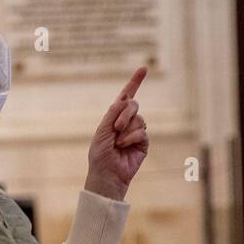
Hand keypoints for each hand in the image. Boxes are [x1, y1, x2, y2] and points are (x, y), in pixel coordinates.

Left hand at [85, 66, 149, 201]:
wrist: (107, 175)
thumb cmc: (100, 156)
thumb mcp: (102, 132)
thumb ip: (112, 115)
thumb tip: (125, 99)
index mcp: (114, 118)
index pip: (126, 97)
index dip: (135, 82)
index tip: (144, 68)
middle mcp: (126, 123)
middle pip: (133, 105)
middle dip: (125, 114)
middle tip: (116, 128)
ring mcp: (136, 132)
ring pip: (139, 119)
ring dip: (126, 130)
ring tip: (118, 143)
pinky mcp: (143, 143)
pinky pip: (142, 132)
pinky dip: (132, 138)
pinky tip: (124, 146)